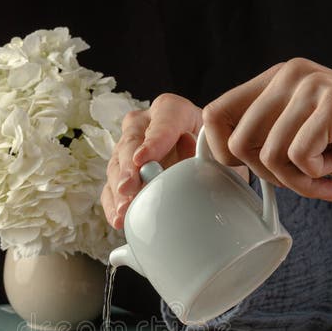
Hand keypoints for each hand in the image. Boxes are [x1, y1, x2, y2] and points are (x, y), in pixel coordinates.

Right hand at [101, 94, 201, 228]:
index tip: (144, 159)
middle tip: (129, 188)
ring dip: (119, 190)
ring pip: (117, 165)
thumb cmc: (214, 154)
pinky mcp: (122, 174)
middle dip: (129, 168)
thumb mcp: (220, 152)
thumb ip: (213, 155)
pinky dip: (114, 206)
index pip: (164, 118)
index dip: (154, 139)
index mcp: (173, 111)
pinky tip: (118, 219)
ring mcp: (130, 149)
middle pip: (132, 141)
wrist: (209, 166)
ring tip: (125, 209)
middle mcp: (146, 125)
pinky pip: (111, 189)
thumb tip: (202, 168)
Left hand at [203, 57, 331, 201]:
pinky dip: (317, 175)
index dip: (220, 153)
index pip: (214, 114)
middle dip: (267, 176)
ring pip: (267, 154)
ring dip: (296, 181)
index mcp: (275, 80)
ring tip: (324, 174)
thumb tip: (219, 156)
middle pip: (236, 142)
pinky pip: (299, 157)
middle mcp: (289, 75)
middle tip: (302, 179)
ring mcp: (311, 85)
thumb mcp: (300, 138)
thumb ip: (263, 138)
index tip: (252, 173)